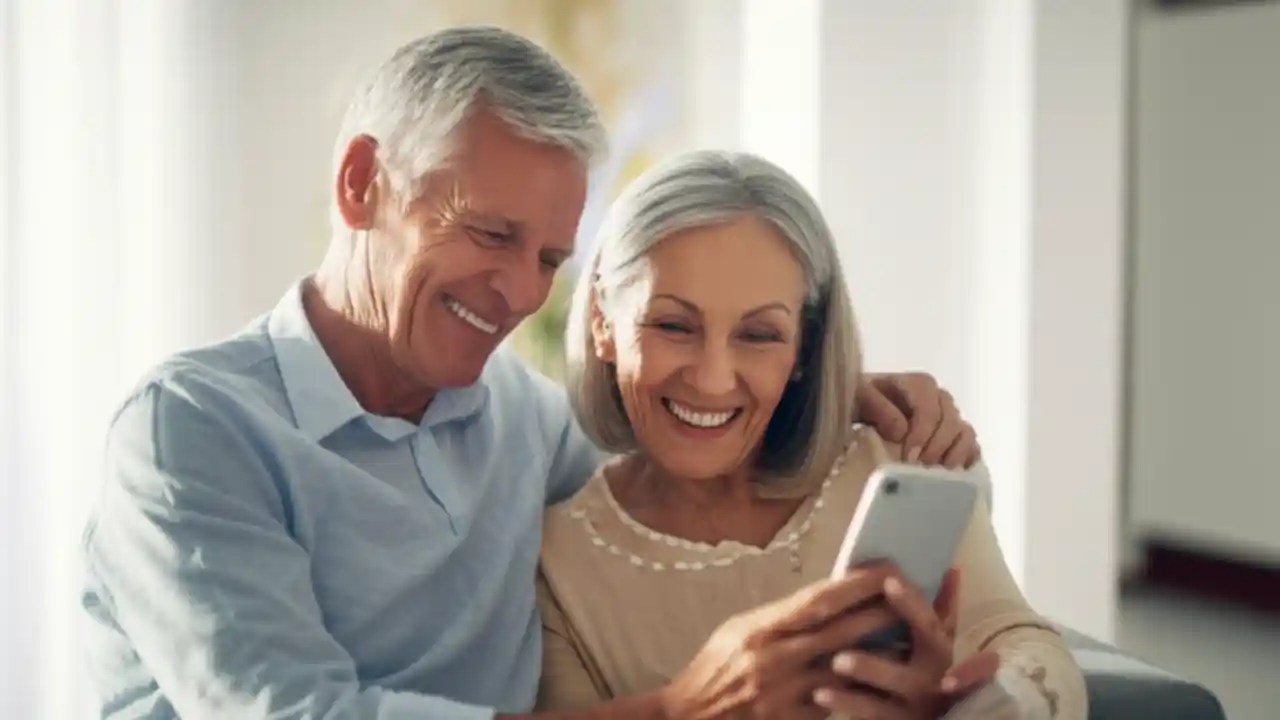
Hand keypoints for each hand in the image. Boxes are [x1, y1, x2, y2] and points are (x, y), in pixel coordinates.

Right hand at [660, 566, 901, 719]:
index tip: (885, 570)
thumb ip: (779, 617)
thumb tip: (823, 598)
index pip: (816, 600)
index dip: (855, 584)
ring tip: (910, 640)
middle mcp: (772, 658)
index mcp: (758, 628)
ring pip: (845, 671)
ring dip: (879, 656)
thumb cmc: (714, 670)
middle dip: (879, 614)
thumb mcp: (737, 631)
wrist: (688, 719)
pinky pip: (832, 706)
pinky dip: (857, 692)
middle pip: (839, 632)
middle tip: (912, 599)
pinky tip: (880, 682)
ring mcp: (782, 695)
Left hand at [818, 570, 998, 717]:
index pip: (929, 626)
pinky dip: (845, 707)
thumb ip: (944, 607)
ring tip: (825, 679)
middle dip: (873, 666)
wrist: (940, 715)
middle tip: (841, 658)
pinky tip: (819, 696)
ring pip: (881, 706)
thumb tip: (952, 568)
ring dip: (851, 696)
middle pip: (904, 676)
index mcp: (939, 653)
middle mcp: (930, 684)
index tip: (889, 581)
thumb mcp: (940, 640)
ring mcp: (911, 711)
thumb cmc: (935, 669)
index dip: (911, 604)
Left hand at [856, 373, 978, 468]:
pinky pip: (970, 444)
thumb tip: (901, 430)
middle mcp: (936, 397)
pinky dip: (965, 457)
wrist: (857, 417)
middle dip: (936, 446)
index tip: (908, 455)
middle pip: (950, 419)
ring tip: (936, 471)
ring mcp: (947, 417)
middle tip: (919, 467)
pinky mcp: (952, 436)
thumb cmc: (856, 406)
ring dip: (953, 453)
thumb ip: (875, 406)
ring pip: (964, 430)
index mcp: (914, 384)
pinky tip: (952, 472)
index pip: (930, 404)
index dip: (923, 430)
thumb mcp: (855, 399)